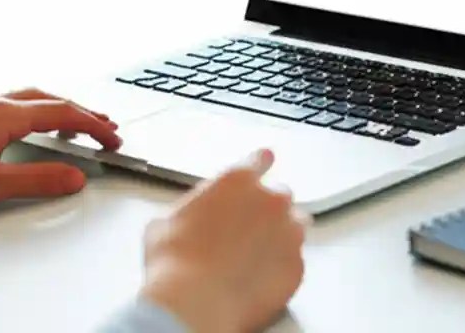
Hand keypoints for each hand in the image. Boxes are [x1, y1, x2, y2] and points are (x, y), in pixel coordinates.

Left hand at [0, 89, 121, 206]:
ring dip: (56, 107)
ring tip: (75, 122)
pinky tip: (25, 120)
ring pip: (27, 97)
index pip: (61, 112)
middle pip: (48, 98)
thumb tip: (74, 177)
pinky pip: (8, 100)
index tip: (112, 138)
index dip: (92, 124)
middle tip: (104, 128)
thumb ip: (36, 180)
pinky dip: (31, 108)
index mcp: (1, 114)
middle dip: (81, 112)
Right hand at [140, 150, 306, 332]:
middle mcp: (270, 201)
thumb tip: (189, 221)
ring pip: (295, 227)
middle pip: (280, 196)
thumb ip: (192, 210)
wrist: (194, 304)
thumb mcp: (167, 222)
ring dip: (280, 235)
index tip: (263, 164)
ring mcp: (289, 235)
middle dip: (266, 209)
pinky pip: (294, 262)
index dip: (260, 163)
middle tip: (245, 229)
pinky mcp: (297, 267)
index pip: (261, 159)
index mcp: (238, 180)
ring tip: (255, 255)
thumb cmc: (175, 263)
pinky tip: (259, 279)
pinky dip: (281, 268)